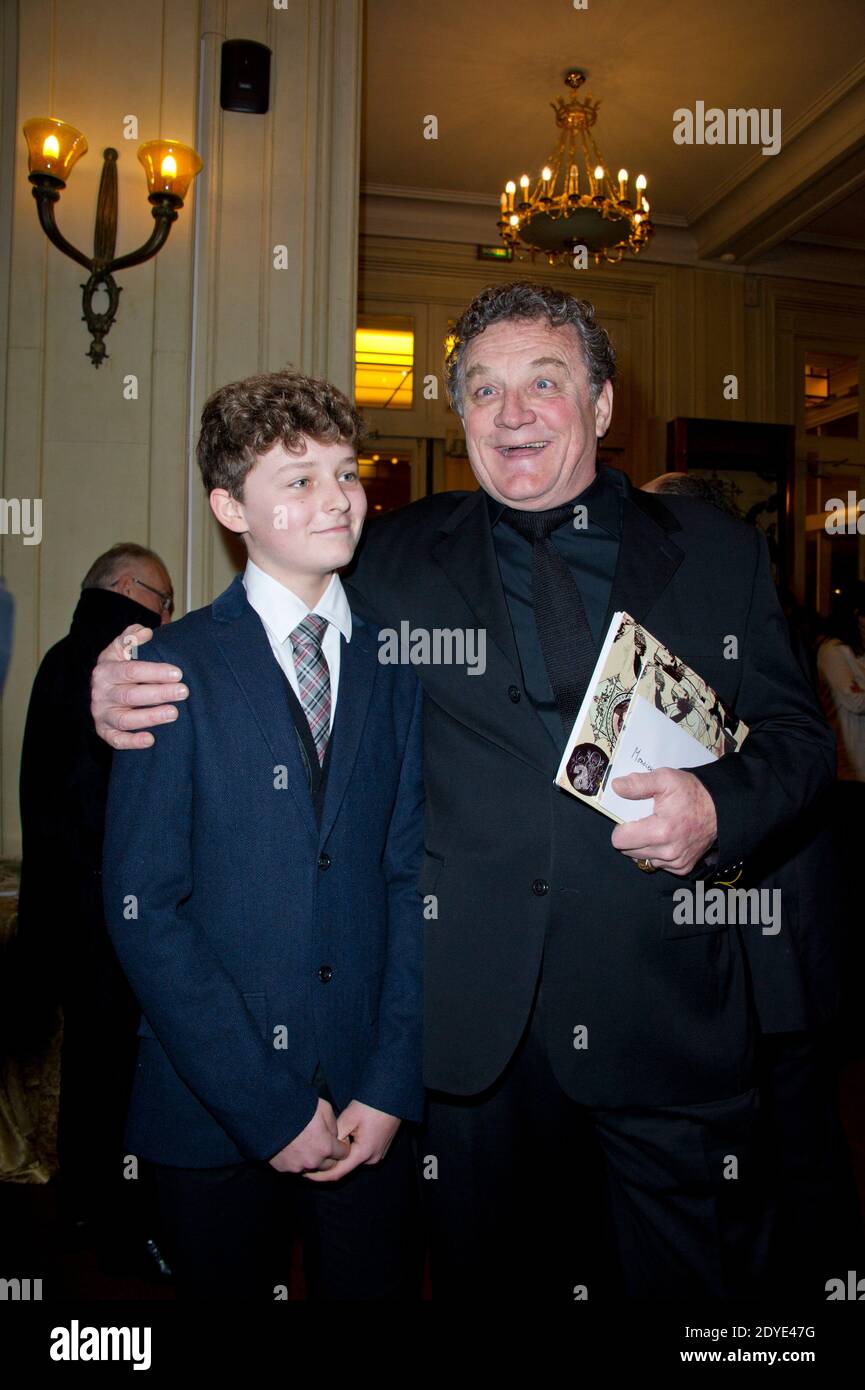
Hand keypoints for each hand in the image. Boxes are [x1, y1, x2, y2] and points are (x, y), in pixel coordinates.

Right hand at [91, 624, 188, 748]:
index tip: (178, 673)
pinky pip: (116, 740)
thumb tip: (144, 632)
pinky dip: (132, 742)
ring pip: (125, 719)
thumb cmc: (120, 666)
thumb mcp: (121, 648)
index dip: (154, 672)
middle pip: (131, 695)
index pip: (131, 671)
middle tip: (183, 692)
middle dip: (159, 693)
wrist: (103, 688)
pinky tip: (151, 740)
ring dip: (150, 717)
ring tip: (174, 713)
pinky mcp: (104, 731)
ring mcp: (102, 713)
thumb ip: (131, 637)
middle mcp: (101, 693)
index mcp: (105, 670)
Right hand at [268, 1099, 350, 1174]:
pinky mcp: (283, 1168)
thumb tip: (334, 1135)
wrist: (269, 1113)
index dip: (342, 1146)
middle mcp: (313, 1161)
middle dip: (329, 1156)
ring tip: (305, 1144)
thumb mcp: (324, 1109)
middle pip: (329, 1166)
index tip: (338, 1140)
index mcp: (326, 1147)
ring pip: (311, 1168)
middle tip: (323, 1143)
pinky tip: (292, 1147)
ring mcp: (297, 1166)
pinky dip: (296, 1160)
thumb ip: (333, 1126)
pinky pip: (295, 1167)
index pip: (343, 1154)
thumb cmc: (299, 1109)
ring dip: (312, 1159)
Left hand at [302, 1101, 400, 1183]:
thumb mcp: (348, 1118)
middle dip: (329, 1164)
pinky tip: (342, 1140)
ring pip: (353, 1160)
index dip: (319, 1175)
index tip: (305, 1174)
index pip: (337, 1173)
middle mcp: (372, 1159)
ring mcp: (378, 1154)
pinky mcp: (380, 1149)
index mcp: (364, 1153)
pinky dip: (350, 1151)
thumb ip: (335, 1137)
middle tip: (312, 1156)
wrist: (392, 1097)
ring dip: (340, 1155)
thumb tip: (324, 1148)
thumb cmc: (371, 1105)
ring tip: (326, 1146)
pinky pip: (361, 1154)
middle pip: (345, 1167)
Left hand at [609, 768, 717, 876]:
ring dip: (644, 846)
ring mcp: (675, 862)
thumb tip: (616, 787)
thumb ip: (638, 784)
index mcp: (661, 831)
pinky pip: (658, 864)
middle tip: (644, 821)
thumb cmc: (692, 793)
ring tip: (656, 829)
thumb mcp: (665, 779)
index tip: (630, 818)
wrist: (720, 809)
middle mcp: (668, 852)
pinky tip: (666, 839)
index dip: (621, 827)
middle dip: (632, 836)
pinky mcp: (682, 868)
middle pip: (629, 851)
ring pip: (643, 859)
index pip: (620, 840)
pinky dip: (658, 853)